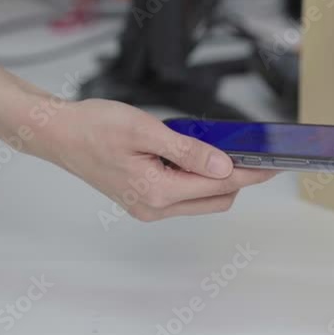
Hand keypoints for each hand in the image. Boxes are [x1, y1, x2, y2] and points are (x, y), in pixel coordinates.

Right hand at [28, 99, 277, 220]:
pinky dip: (197, 177)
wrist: (59, 134)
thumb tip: (224, 165)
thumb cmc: (94, 127)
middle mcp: (155, 208)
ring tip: (219, 148)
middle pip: (216, 199)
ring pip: (201, 199)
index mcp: (157, 192)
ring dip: (216, 177)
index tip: (274, 163)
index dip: (250, 172)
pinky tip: (195, 155)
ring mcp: (149, 207)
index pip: (219, 184)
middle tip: (253, 151)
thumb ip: (188, 151)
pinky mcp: (144, 200)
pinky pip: (184, 194)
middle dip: (238, 176)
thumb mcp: (146, 131)